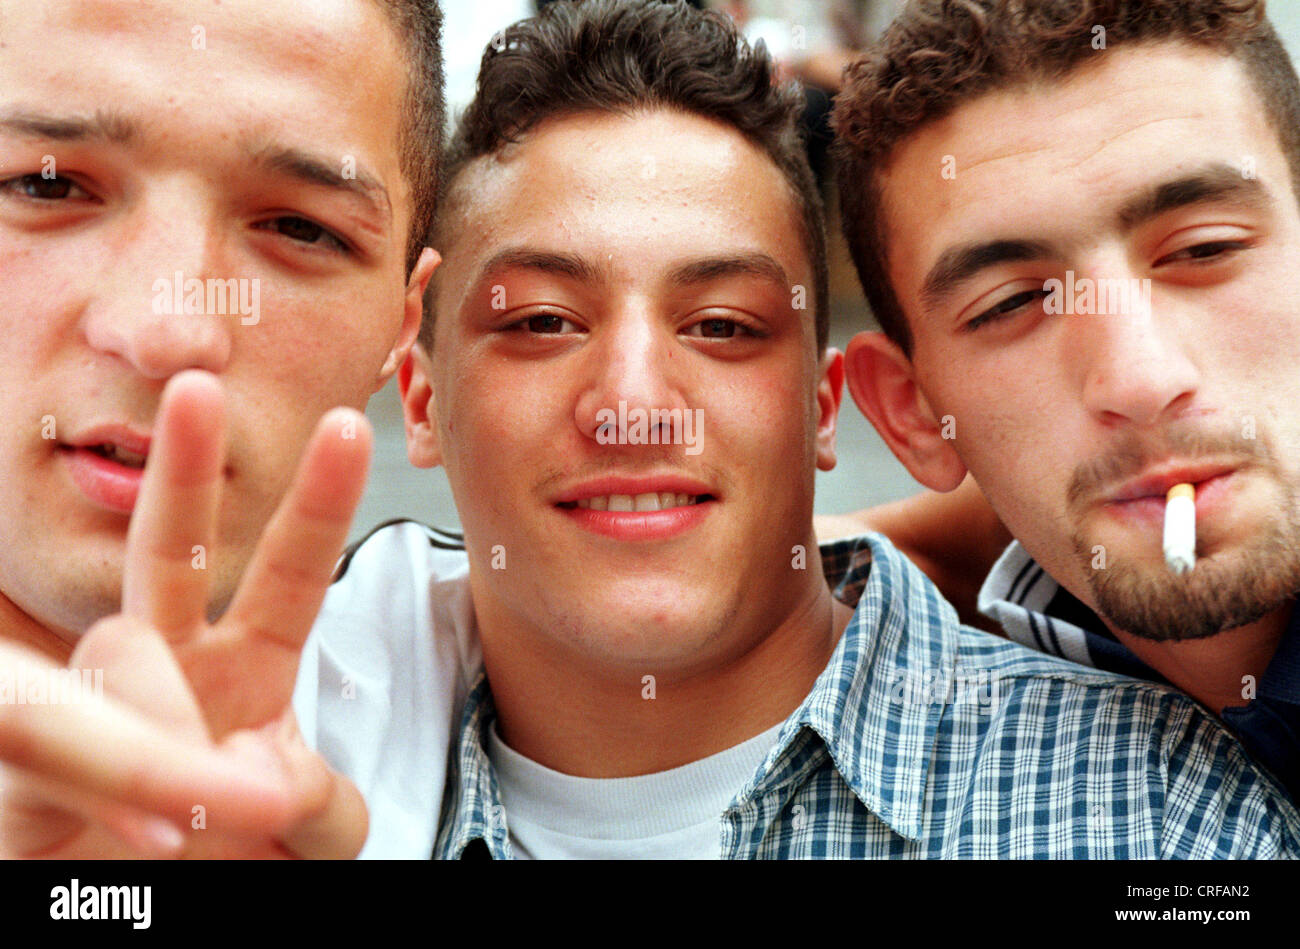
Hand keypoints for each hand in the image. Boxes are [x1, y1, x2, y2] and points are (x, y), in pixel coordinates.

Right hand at [0, 371, 369, 857]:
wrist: (138, 904)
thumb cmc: (233, 858)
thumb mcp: (305, 839)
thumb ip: (324, 812)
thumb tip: (286, 786)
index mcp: (245, 668)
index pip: (289, 576)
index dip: (319, 504)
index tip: (351, 426)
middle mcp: (167, 668)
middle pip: (170, 556)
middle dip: (184, 473)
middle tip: (198, 389)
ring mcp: (97, 708)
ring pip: (117, 658)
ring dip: (169, 736)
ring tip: (199, 827)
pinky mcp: (35, 768)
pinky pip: (61, 751)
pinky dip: (119, 792)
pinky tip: (158, 833)